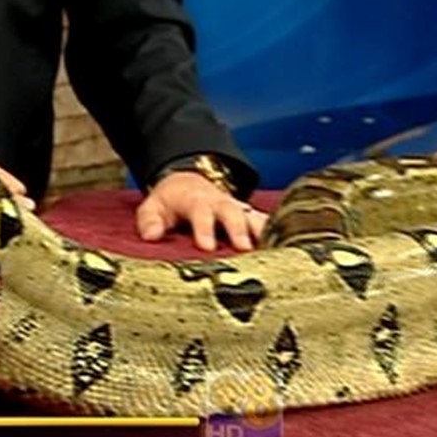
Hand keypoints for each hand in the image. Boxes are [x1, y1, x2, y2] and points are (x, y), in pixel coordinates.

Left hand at [136, 171, 267, 251]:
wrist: (189, 183)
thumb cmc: (171, 202)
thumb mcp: (153, 206)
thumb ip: (150, 220)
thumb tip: (150, 236)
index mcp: (197, 201)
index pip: (201, 214)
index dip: (205, 229)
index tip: (207, 247)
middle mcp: (221, 204)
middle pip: (233, 214)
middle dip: (239, 230)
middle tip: (244, 249)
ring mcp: (238, 209)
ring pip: (255, 218)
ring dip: (263, 233)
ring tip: (275, 251)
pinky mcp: (249, 218)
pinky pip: (265, 224)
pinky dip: (276, 234)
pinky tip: (287, 252)